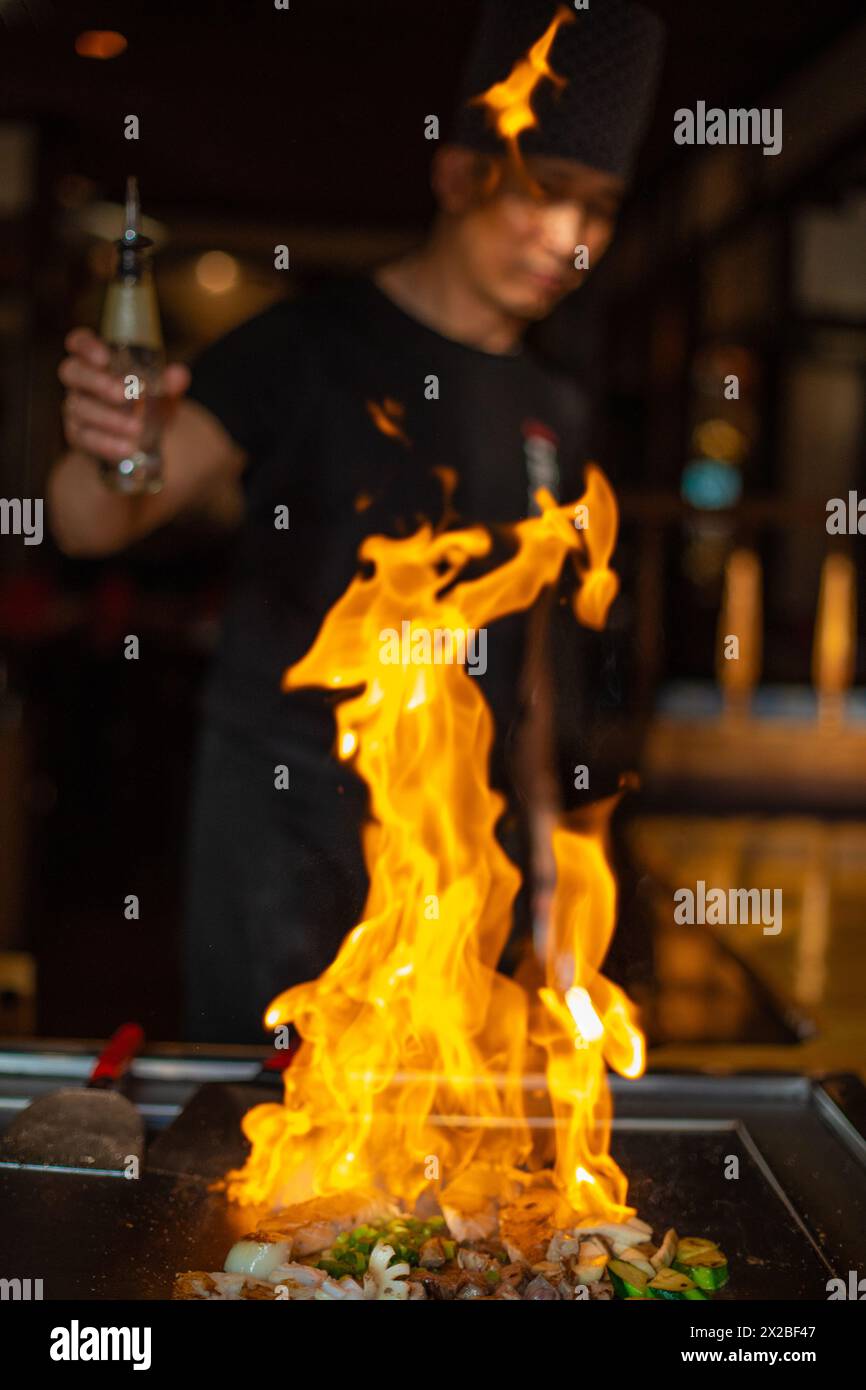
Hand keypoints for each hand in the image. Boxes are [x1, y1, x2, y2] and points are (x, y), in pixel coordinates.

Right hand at [58, 328, 189, 463]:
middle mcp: (80, 381)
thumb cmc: (147, 404)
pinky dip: (107, 444)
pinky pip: (86, 438)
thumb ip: (170, 383)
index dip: (85, 346)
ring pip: (80, 408)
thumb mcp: (163, 393)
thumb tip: (178, 375)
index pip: (79, 342)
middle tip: (125, 394)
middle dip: (97, 382)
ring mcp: (76, 407)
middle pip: (72, 372)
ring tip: (136, 428)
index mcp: (97, 361)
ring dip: (109, 418)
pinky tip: (127, 448)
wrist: (143, 441)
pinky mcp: (78, 435)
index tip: (104, 357)